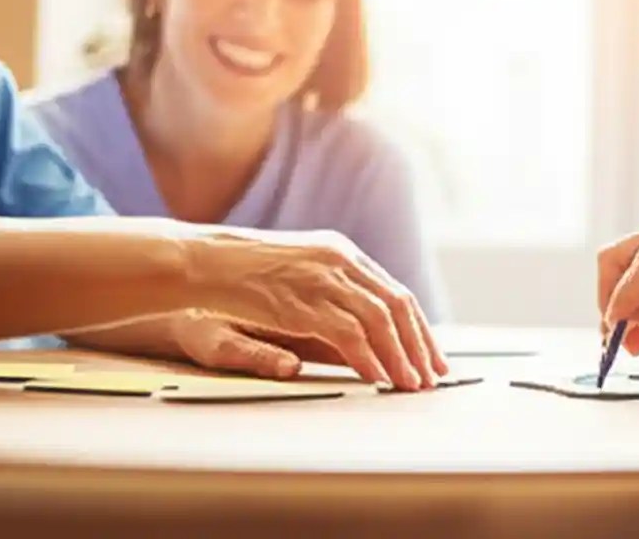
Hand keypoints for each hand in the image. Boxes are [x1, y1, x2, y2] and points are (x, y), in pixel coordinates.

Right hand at [188, 228, 447, 390]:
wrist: (205, 261)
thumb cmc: (248, 271)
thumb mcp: (300, 268)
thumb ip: (333, 286)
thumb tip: (368, 317)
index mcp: (344, 253)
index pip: (396, 292)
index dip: (418, 328)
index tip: (432, 357)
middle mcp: (341, 261)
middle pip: (398, 305)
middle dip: (420, 345)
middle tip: (433, 377)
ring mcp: (323, 279)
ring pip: (380, 320)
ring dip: (399, 356)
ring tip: (409, 385)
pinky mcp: (303, 301)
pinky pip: (349, 333)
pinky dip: (368, 357)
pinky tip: (376, 377)